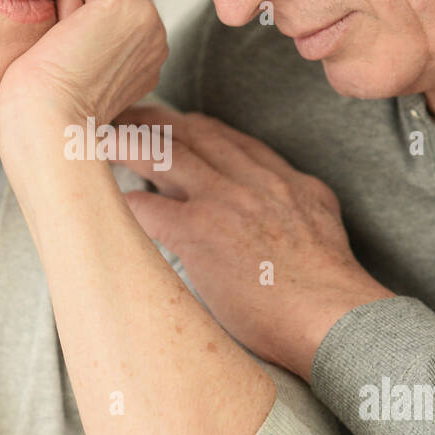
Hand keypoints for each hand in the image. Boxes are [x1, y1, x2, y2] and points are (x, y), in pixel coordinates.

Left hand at [0, 0, 166, 140]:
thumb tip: (68, 15)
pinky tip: (67, 33)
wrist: (41, 128)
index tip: (68, 57)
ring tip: (67, 44)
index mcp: (143, 54)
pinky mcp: (129, 5)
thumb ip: (86, 38)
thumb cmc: (36, 110)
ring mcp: (149, 20)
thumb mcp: (73, 68)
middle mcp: (155, 37)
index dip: (78, 11)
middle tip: (65, 49)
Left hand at [114, 104, 394, 379]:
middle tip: (126, 116)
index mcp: (286, 181)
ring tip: (100, 139)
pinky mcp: (199, 232)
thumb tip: (275, 212)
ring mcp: (225, 202)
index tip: (174, 125)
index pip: (231, 139)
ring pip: (165, 154)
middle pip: (194, 133)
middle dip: (155, 120)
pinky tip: (111, 203)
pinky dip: (127, 202)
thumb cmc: (331, 294)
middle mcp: (255, 181)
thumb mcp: (322, 228)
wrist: (334, 318)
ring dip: (128, 143)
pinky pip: (148, 206)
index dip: (195, 128)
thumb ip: (295, 208)